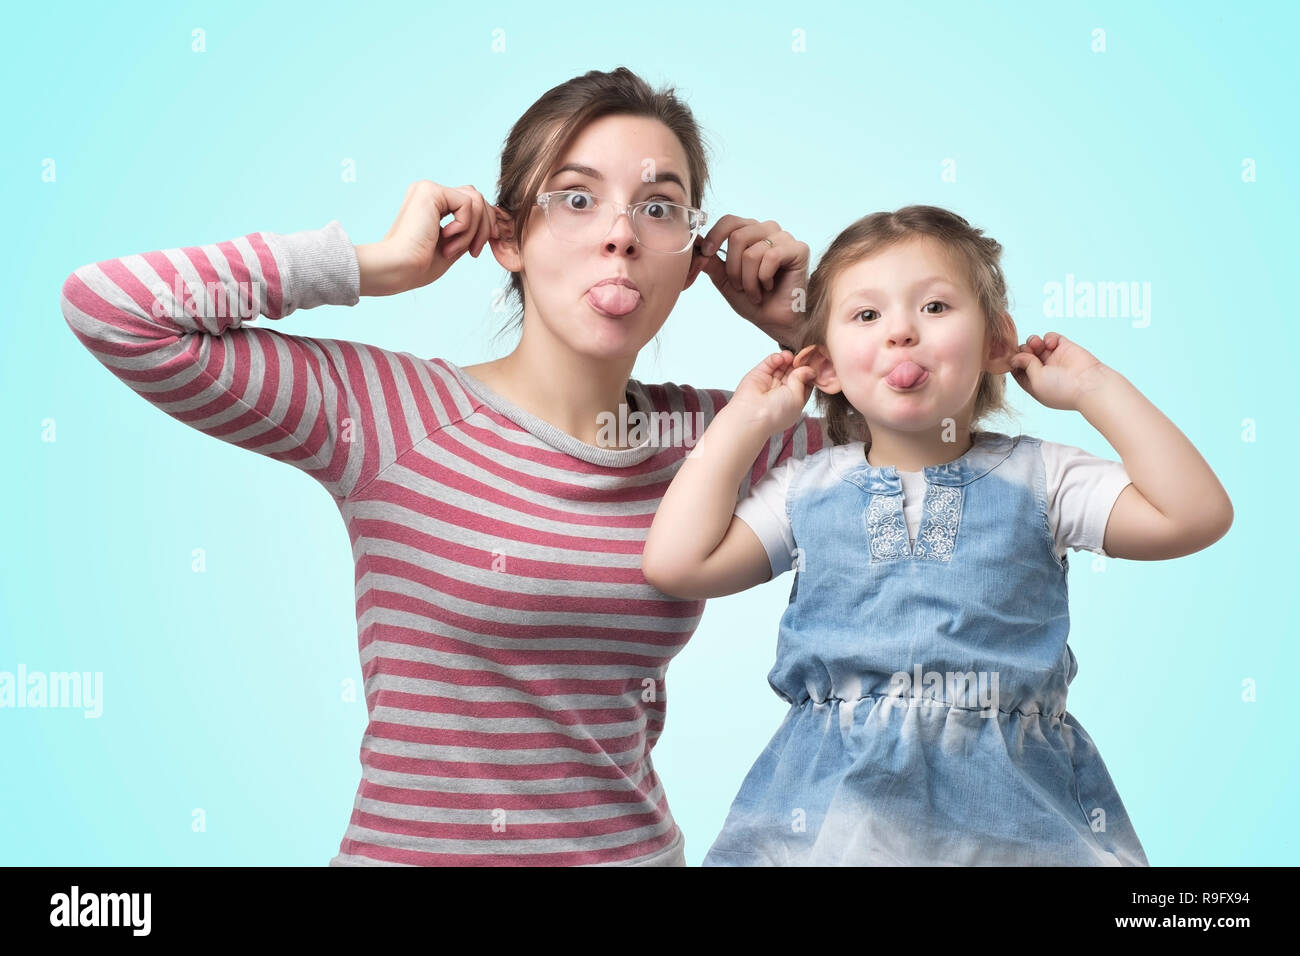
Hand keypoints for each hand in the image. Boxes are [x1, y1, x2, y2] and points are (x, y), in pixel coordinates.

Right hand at [356, 180, 503, 295]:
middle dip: (485, 227)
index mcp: (431, 203)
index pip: (470, 202)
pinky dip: (464, 227)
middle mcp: (429, 192)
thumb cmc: (419, 265)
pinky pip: (468, 204)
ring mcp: (429, 189)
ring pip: (476, 201)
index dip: (484, 223)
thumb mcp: (453, 245)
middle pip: (476, 198)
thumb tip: (491, 222)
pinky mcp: (431, 191)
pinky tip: (446, 239)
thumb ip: (468, 230)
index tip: (479, 248)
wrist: (399, 269)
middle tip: (473, 252)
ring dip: (473, 231)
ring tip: (454, 249)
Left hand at [692, 215, 809, 344]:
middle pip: (737, 236)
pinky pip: (771, 257)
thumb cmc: (754, 301)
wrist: (775, 322)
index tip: (706, 254)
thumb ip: (711, 261)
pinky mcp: (799, 249)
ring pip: (752, 252)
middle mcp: (769, 230)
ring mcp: (785, 238)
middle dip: (733, 269)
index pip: (730, 221)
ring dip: (748, 280)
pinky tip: (769, 287)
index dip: (715, 236)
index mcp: (751, 232)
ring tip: (756, 291)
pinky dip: (764, 278)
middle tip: (740, 287)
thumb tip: (696, 244)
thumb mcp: (725, 280)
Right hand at [726, 350, 818, 434]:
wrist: (752, 413)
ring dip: (789, 358)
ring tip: (791, 357)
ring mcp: (771, 381)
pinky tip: (781, 358)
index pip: (805, 382)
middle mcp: (782, 391)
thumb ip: (803, 379)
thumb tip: (809, 368)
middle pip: (794, 372)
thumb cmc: (776, 413)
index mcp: (794, 400)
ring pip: (783, 365)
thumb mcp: (798, 397)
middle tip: (803, 357)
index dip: (809, 373)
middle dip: (799, 364)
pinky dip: (777, 357)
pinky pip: (771, 361)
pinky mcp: (760, 373)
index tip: (814, 364)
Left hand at [1008, 332, 1109, 410]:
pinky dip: (1048, 337)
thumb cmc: (1063, 389)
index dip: (1013, 361)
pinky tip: (1051, 344)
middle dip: (1022, 351)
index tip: (1011, 357)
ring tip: (1036, 344)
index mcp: (1035, 384)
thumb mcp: (1035, 381)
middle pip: (1025, 355)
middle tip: (1026, 351)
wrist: (1089, 384)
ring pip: (1035, 345)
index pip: (1017, 369)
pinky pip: (1051, 337)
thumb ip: (1024, 366)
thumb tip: (1014, 356)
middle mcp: (1044, 371)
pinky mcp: (1065, 347)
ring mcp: (1054, 359)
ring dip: (1032, 342)